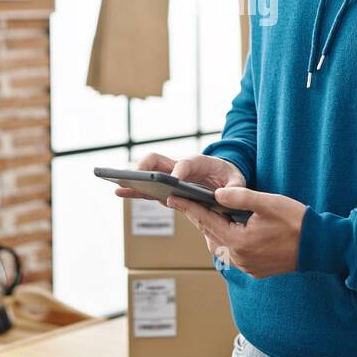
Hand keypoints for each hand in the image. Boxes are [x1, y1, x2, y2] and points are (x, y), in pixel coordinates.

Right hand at [114, 153, 246, 261]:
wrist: (224, 177)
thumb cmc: (229, 177)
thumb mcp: (238, 181)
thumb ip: (234, 187)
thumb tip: (222, 196)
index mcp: (200, 163)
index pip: (187, 163)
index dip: (180, 170)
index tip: (174, 179)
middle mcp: (180, 167)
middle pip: (159, 160)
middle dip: (147, 166)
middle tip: (138, 176)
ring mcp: (170, 176)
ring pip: (148, 173)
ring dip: (134, 178)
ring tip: (118, 185)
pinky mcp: (166, 187)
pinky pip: (148, 188)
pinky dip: (134, 190)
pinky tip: (120, 193)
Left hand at [168, 187, 306, 278]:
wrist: (320, 247)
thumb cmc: (297, 222)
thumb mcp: (268, 203)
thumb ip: (240, 197)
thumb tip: (216, 194)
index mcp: (239, 241)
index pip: (206, 220)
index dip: (188, 207)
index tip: (172, 197)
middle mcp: (240, 257)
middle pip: (211, 234)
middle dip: (198, 217)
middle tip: (185, 201)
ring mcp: (247, 266)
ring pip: (221, 245)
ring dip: (213, 229)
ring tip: (206, 213)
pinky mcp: (256, 270)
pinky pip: (234, 254)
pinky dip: (228, 240)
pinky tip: (230, 229)